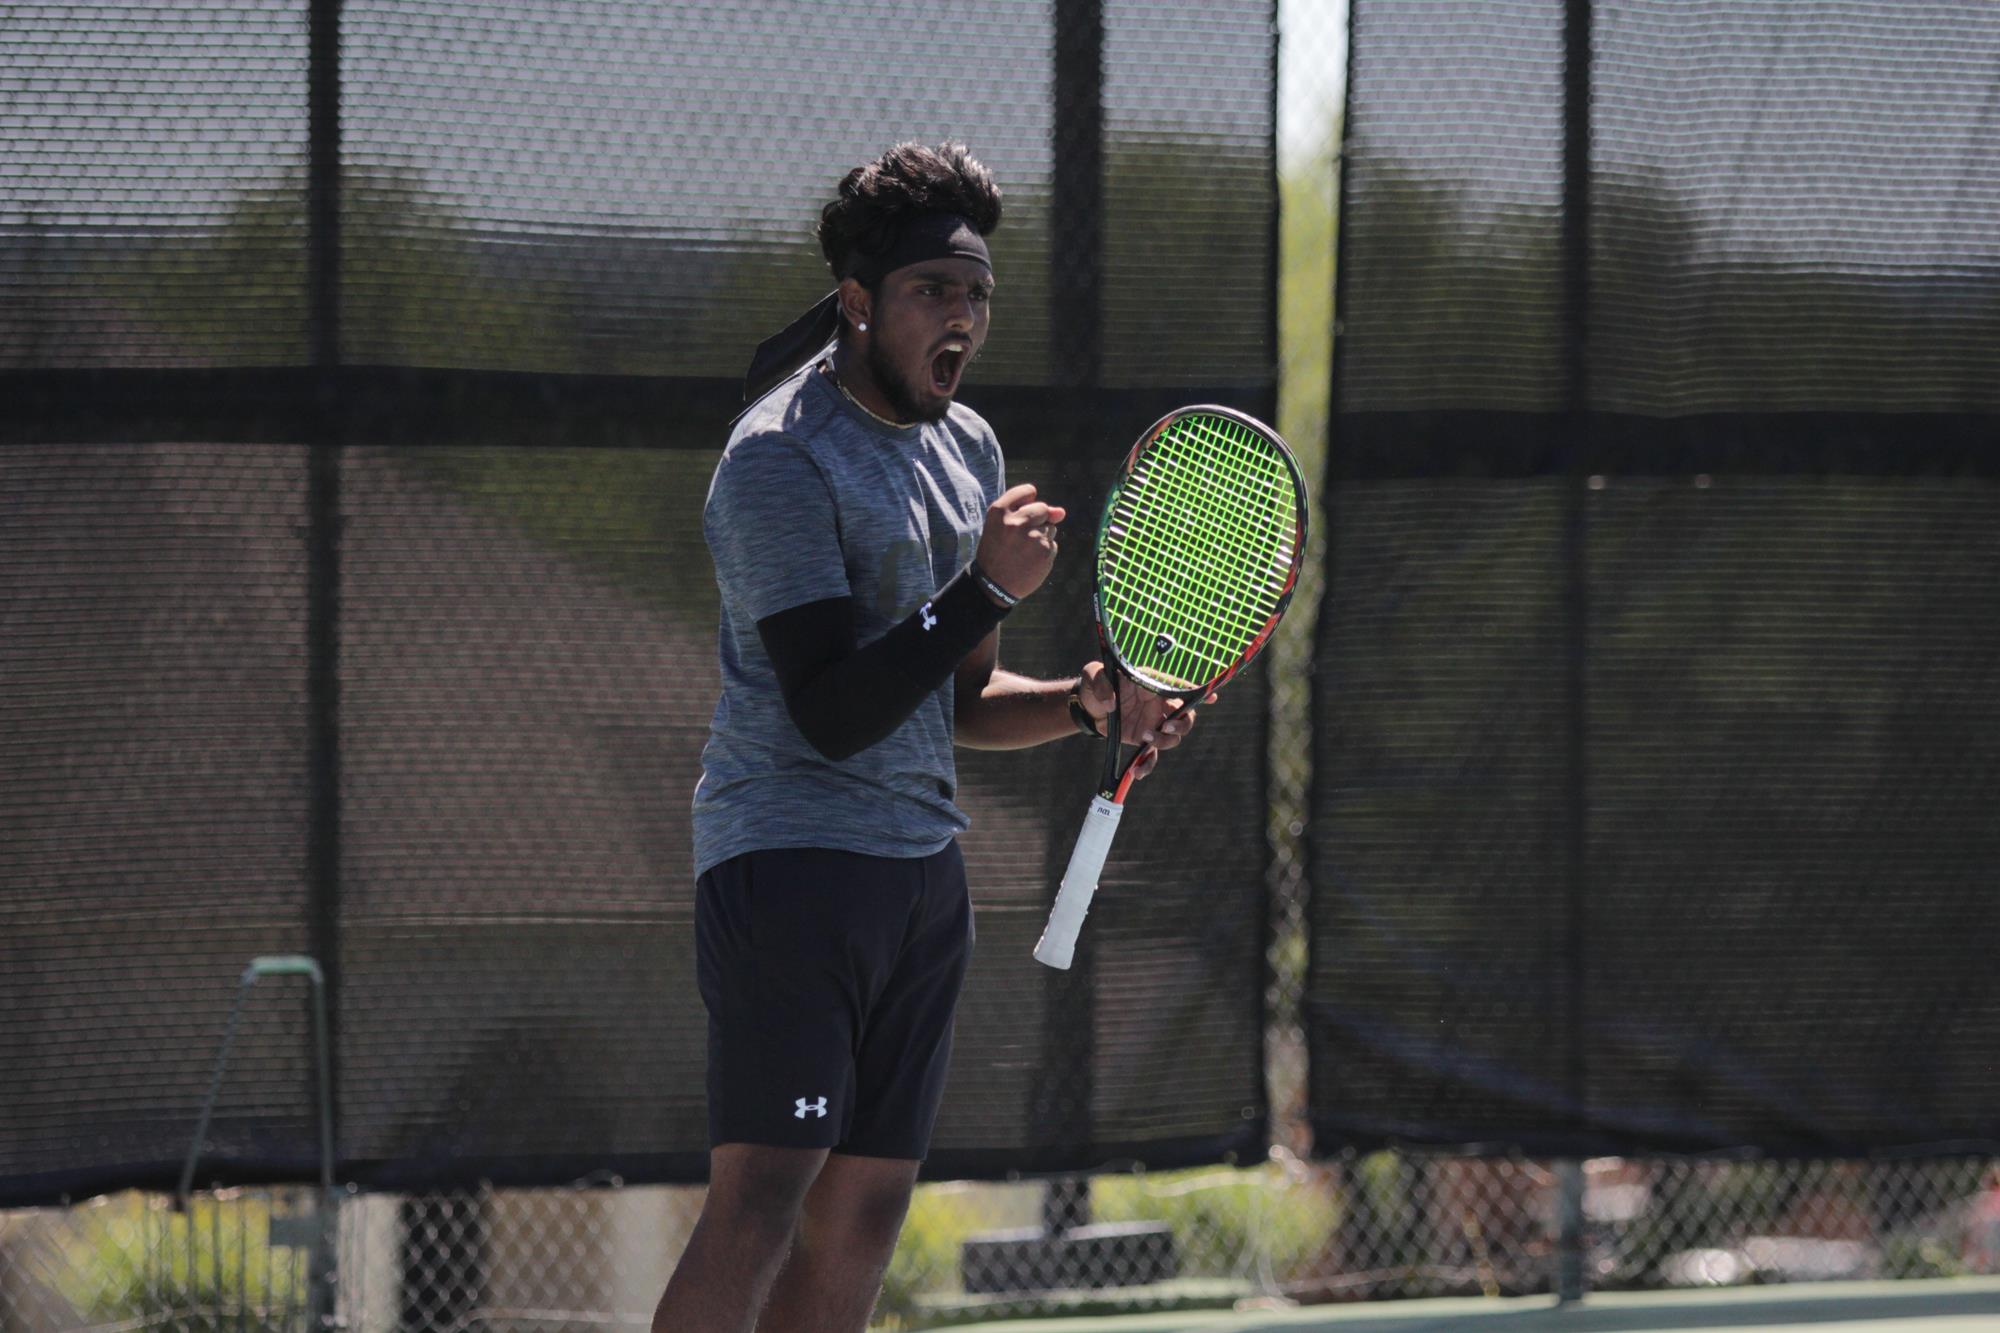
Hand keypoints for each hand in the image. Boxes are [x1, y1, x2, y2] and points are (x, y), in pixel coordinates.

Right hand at [975, 483, 1063, 601]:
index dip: (1028, 502)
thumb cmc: (997, 552)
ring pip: (1050, 528)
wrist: (993, 586)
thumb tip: (1062, 512)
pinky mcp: (1045, 551)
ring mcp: (1032, 536)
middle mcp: (1016, 521)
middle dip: (1037, 521)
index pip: (1028, 491)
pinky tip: (1030, 561)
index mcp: (999, 512)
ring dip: (1041, 538)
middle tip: (1019, 539)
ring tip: (1022, 552)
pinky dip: (1044, 552)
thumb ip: (1029, 511)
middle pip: (1043, 508)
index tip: (1021, 514)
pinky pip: (1052, 544)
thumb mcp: (1002, 527)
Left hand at [1077, 661, 1216, 780]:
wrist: (1087, 705)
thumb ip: (1101, 683)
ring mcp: (1153, 724)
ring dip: (1164, 742)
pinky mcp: (1142, 740)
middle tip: (1164, 726)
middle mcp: (1159, 705)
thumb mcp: (1094, 674)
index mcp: (1154, 685)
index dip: (1198, 693)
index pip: (1180, 687)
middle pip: (1185, 718)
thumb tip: (1111, 703)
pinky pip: (1151, 756)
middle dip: (1182, 725)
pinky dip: (1147, 766)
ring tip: (1144, 738)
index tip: (1213, 698)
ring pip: (1173, 739)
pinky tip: (1137, 771)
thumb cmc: (1095, 683)